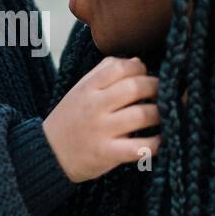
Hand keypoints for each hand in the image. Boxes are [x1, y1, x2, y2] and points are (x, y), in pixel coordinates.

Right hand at [43, 56, 159, 182]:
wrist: (48, 154)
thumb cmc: (70, 119)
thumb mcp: (80, 90)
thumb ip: (105, 72)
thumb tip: (138, 61)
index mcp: (87, 87)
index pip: (119, 67)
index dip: (140, 68)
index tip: (145, 75)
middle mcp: (94, 106)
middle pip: (135, 88)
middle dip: (156, 88)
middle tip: (164, 93)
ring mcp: (101, 130)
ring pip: (142, 115)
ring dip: (161, 113)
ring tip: (166, 114)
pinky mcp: (107, 154)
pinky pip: (140, 147)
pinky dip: (156, 143)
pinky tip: (161, 139)